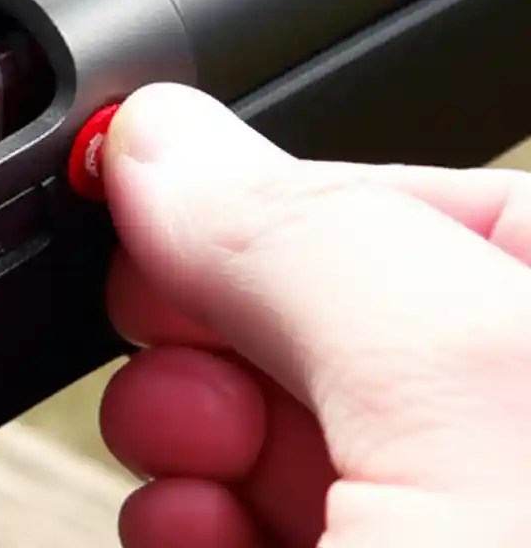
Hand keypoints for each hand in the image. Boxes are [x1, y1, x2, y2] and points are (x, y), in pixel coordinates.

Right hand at [98, 84, 530, 546]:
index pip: (474, 207)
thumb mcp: (461, 403)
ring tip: (169, 437)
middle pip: (348, 315)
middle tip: (160, 320)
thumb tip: (164, 146)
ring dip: (189, 419)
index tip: (172, 199)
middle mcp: (515, 446)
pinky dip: (188, 511)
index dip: (315, 192)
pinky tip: (183, 519)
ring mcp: (438, 528)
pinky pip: (248, 522)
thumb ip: (318, 245)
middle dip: (224, 313)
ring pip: (286, 424)